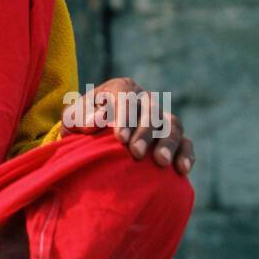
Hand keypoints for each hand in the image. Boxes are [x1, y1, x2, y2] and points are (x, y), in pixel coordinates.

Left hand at [59, 76, 194, 175]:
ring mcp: (161, 116)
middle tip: (135, 153)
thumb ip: (79, 118)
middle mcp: (144, 99)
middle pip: (151, 110)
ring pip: (172, 124)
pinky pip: (185, 142)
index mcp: (120, 88)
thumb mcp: (72, 119)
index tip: (119, 139)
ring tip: (160, 162)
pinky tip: (182, 170)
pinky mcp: (171, 135)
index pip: (125, 96)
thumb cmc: (81, 124)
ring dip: (168, 142)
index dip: (124, 116)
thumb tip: (97, 120)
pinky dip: (186, 154)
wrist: (93, 136)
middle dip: (144, 132)